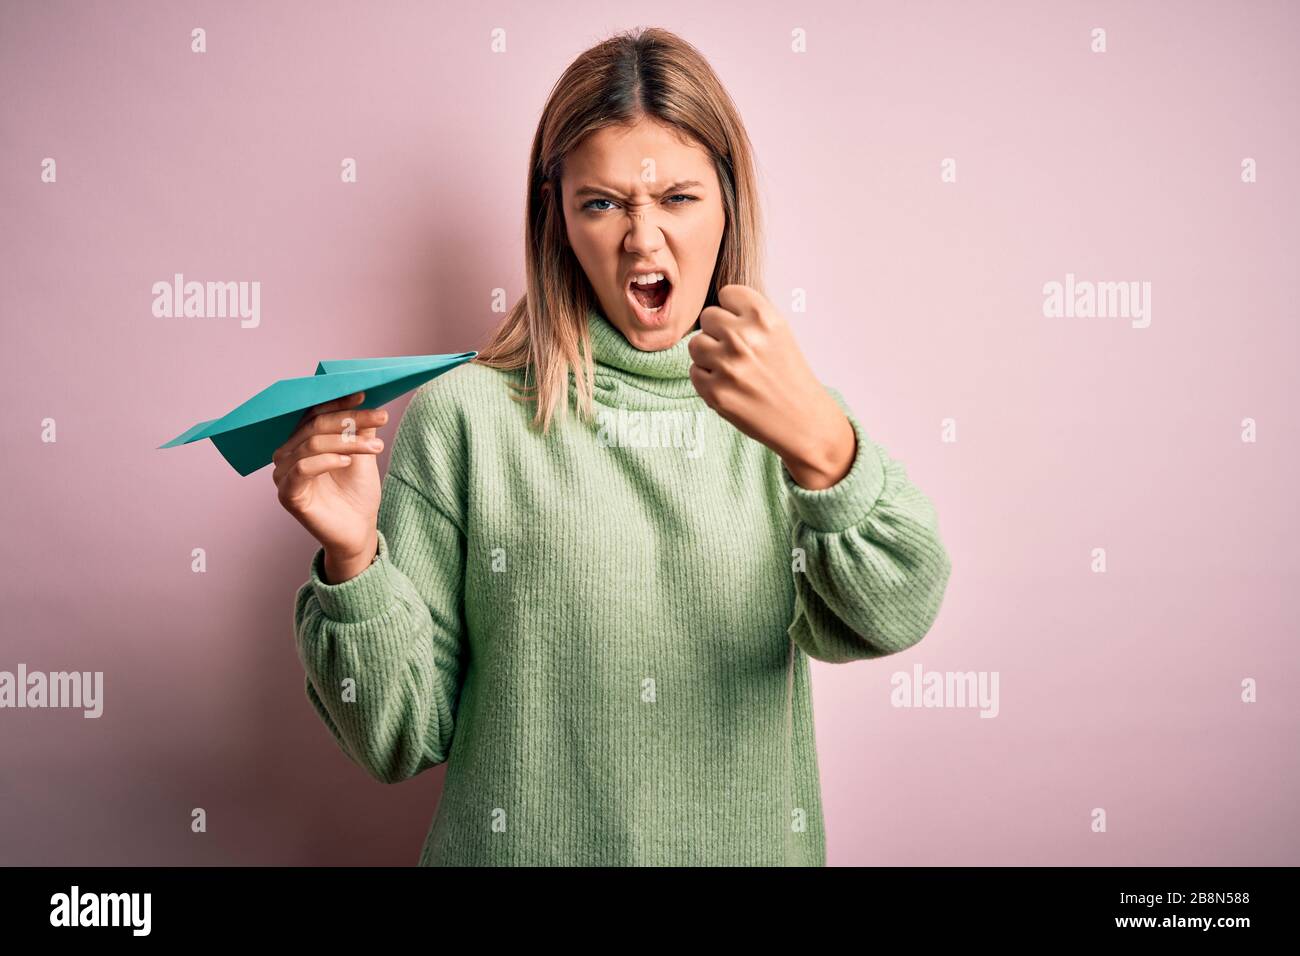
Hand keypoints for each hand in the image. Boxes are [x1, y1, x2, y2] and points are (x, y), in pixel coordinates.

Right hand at [272, 390, 387, 580]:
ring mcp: (283, 474)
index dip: (338, 402)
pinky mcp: (287, 494)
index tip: (364, 394)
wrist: (359, 530)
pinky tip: (347, 461)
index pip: (314, 413)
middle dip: (350, 419)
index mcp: (300, 441)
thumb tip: (364, 396)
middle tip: (381, 416)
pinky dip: (327, 461)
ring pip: (312, 444)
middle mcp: (286, 454)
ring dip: (347, 442)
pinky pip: (303, 469)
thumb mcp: (362, 453)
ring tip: (376, 446)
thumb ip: (358, 427)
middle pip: (314, 426)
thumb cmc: (357, 493)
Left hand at [687, 284, 855, 489]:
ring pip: (696, 344)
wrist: (802, 419)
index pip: (727, 294)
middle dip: (719, 332)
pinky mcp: (715, 392)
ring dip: (709, 355)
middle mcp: (745, 338)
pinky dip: (707, 380)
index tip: (742, 325)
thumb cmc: (788, 375)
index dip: (732, 310)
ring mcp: (728, 365)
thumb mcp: (780, 333)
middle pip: (708, 317)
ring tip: (732, 369)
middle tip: (737, 352)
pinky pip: (694, 372)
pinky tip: (730, 387)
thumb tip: (715, 309)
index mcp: (764, 318)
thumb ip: (749, 316)